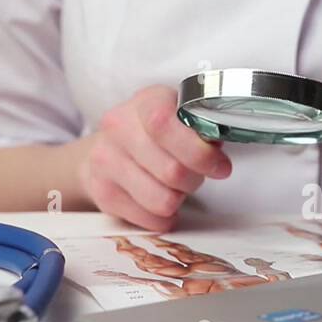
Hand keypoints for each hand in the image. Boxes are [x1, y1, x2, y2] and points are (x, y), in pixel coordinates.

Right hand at [77, 85, 231, 230]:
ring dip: (179, 199)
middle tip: (196, 176)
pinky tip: (161, 199)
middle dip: (195, 180)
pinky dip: (164, 216)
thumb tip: (217, 157)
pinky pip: (150, 219)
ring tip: (176, 187)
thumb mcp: (182, 119)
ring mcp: (106, 161)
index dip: (198, 151)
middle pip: (171, 171)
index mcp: (145, 102)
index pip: (164, 124)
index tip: (219, 166)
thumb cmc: (157, 135)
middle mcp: (119, 127)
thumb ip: (203, 132)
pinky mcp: (102, 192)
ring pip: (162, 201)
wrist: (109, 148)